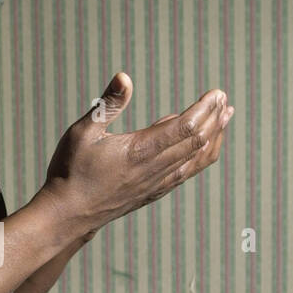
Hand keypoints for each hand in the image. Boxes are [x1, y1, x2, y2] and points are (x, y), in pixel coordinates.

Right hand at [40, 72, 233, 240]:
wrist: (67, 215)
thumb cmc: (70, 170)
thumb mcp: (83, 132)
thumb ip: (108, 104)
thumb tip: (125, 76)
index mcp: (139, 150)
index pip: (184, 126)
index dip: (204, 109)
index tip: (217, 93)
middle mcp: (153, 169)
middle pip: (196, 141)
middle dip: (214, 118)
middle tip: (224, 99)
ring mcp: (155, 184)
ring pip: (196, 159)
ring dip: (214, 137)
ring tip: (225, 118)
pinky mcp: (152, 193)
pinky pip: (186, 173)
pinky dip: (201, 156)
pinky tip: (203, 146)